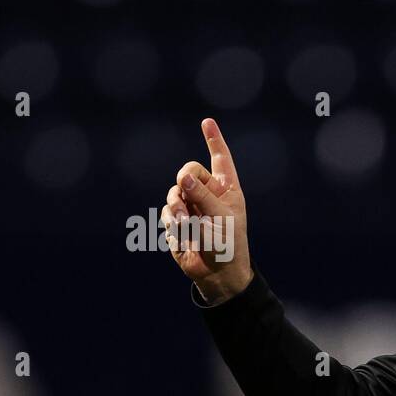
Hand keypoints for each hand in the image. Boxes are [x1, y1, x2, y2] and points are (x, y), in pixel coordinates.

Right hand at [161, 117, 252, 303]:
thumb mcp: (221, 219)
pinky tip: (184, 236)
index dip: (214, 140)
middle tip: (185, 190)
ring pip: (174, 192)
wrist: (217, 273)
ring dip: (177, 207)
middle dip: (185, 181)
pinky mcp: (177, 220)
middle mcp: (208, 193)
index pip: (220, 159)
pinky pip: (167, 212)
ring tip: (187, 224)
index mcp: (227, 189)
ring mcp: (191, 206)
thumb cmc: (228, 245)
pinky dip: (173, 224)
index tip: (207, 121)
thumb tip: (183, 177)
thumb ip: (203, 196)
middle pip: (188, 171)